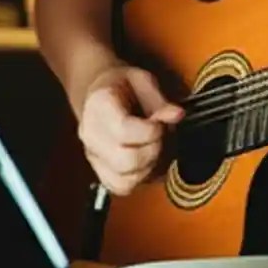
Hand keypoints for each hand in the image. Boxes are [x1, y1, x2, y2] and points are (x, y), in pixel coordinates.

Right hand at [77, 65, 183, 195]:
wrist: (98, 92)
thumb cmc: (120, 85)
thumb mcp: (142, 80)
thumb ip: (160, 100)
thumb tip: (176, 115)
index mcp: (98, 106)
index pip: (123, 130)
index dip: (151, 130)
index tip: (161, 122)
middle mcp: (91, 135)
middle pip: (125, 160)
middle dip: (154, 150)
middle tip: (162, 135)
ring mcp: (94, 155)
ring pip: (124, 180)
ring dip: (150, 167)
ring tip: (156, 147)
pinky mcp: (100, 170)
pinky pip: (121, 187)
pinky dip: (141, 178)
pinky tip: (149, 160)